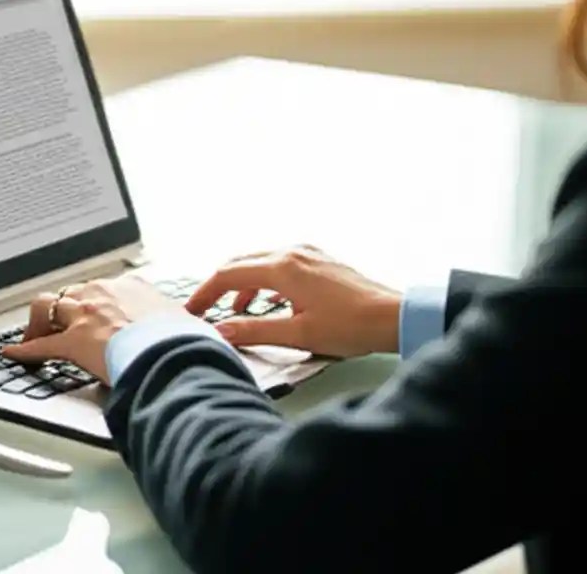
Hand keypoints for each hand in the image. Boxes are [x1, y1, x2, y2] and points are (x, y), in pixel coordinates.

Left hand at [2, 274, 187, 382]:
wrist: (174, 354)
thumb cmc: (185, 342)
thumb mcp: (189, 326)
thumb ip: (183, 327)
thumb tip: (203, 338)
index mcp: (132, 287)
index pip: (101, 290)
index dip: (92, 304)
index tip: (91, 313)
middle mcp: (104, 294)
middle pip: (71, 295)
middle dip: (61, 311)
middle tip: (57, 326)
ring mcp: (86, 316)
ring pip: (48, 308)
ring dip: (39, 323)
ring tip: (33, 335)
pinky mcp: (74, 342)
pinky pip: (41, 345)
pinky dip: (24, 350)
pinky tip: (13, 353)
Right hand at [185, 245, 400, 357]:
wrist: (394, 317)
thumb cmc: (351, 326)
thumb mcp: (297, 334)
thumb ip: (254, 331)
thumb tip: (220, 332)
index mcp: (283, 267)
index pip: (227, 275)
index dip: (205, 294)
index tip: (191, 311)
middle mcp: (292, 252)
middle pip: (240, 264)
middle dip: (219, 288)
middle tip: (205, 311)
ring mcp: (308, 254)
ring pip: (260, 262)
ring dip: (242, 285)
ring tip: (236, 312)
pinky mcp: (319, 261)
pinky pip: (280, 264)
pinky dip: (264, 281)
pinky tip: (269, 302)